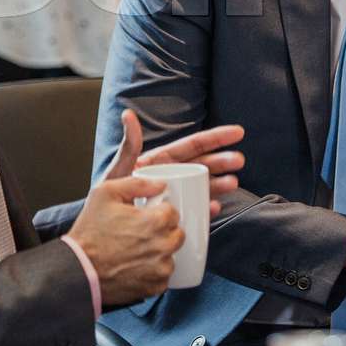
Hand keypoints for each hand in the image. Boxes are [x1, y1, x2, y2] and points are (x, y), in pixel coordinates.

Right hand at [66, 176, 184, 304]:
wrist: (77, 270)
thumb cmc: (89, 232)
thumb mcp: (105, 193)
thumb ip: (137, 183)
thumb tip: (160, 185)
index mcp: (155, 221)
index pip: (173, 213)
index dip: (158, 213)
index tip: (145, 217)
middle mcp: (163, 245)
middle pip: (177, 234)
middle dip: (163, 232)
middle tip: (142, 234)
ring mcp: (160, 268)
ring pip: (172, 255)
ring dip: (160, 253)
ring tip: (137, 251)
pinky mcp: (155, 286)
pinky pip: (164, 276)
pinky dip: (154, 272)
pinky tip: (136, 267)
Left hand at [101, 111, 244, 218]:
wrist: (106, 231)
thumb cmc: (109, 196)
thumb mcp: (120, 170)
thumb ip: (128, 146)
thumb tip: (128, 114)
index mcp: (161, 162)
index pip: (192, 146)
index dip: (215, 138)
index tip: (237, 132)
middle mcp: (171, 176)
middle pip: (202, 165)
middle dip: (222, 161)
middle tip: (239, 161)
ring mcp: (175, 195)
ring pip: (203, 186)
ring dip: (219, 184)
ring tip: (233, 183)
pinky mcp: (176, 213)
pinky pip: (196, 208)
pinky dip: (207, 208)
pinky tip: (215, 207)